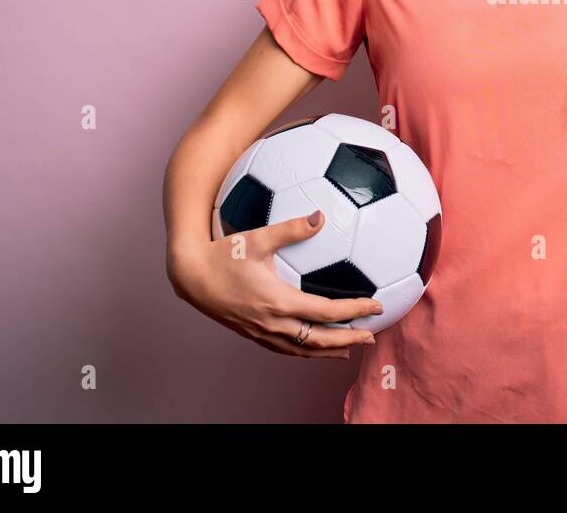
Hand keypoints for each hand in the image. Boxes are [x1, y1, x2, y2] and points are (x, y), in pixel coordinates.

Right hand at [168, 211, 383, 358]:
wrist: (190, 275)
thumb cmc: (223, 254)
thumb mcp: (259, 238)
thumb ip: (292, 228)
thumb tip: (320, 216)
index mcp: (278, 301)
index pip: (326, 313)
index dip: (354, 312)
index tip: (377, 306)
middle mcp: (272, 322)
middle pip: (319, 340)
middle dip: (348, 340)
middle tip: (372, 337)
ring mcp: (261, 331)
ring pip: (301, 350)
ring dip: (328, 350)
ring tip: (349, 350)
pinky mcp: (251, 333)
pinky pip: (284, 348)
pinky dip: (305, 351)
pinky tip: (313, 345)